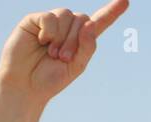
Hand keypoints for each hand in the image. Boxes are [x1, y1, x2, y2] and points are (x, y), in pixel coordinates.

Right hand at [0, 1, 128, 104]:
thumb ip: (87, 47)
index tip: (125, 1)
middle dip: (76, 40)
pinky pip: (49, 16)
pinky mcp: (34, 20)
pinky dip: (49, 31)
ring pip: (67, 15)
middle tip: (64, 58)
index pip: (100, 22)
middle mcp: (67, 28)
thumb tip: (90, 24)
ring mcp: (51, 22)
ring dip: (62, 38)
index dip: (112, 11)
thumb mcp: (77, 66)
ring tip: (53, 54)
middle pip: (82, 19)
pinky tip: (41, 41)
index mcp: (81, 39)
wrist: (25, 84)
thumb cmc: (51, 78)